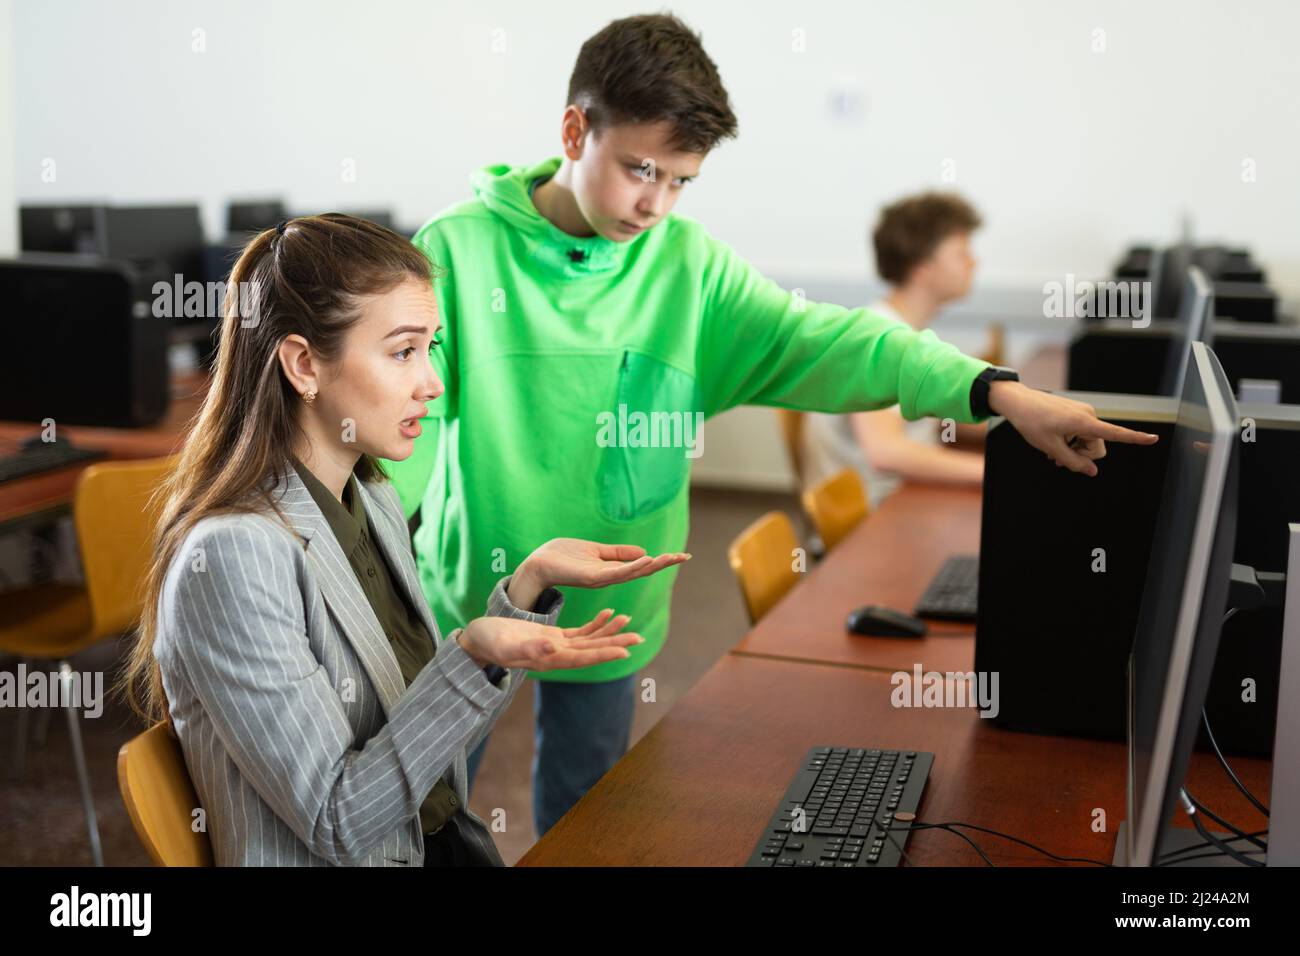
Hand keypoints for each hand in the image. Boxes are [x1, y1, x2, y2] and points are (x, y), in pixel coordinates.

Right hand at [457, 608, 642, 671]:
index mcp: (549, 659)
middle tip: (639, 638)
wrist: (478, 640)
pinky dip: (595, 624)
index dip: (603, 654)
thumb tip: (552, 647)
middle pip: (592, 650)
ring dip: (610, 632)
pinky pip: (580, 632)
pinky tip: (609, 613)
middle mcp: (557, 655)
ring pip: (589, 641)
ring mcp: (556, 646)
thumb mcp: (507, 644)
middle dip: (615, 644)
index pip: (582, 658)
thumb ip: (529, 648)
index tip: (625, 652)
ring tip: (629, 622)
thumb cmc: (489, 642)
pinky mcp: (553, 636)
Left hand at [508, 538, 690, 608]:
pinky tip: (647, 558)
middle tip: (685, 556)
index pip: (641, 565)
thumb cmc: (562, 556)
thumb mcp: (594, 550)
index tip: (682, 555)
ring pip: (633, 572)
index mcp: (610, 570)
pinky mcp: (591, 577)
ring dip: (653, 564)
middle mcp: (609, 577)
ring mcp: (601, 578)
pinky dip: (633, 566)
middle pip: (642, 570)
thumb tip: (643, 551)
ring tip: (670, 557)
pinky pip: (616, 572)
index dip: (661, 561)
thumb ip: (616, 553)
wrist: (537, 564)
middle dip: (664, 564)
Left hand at [987, 380, 1158, 475]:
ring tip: (1052, 452)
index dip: (1135, 438)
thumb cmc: (1032, 423)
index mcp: (1084, 423)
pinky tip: (1055, 443)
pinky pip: (1082, 433)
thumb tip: (1093, 472)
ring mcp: (1083, 413)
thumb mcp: (1050, 448)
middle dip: (1082, 456)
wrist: (1018, 402)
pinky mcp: (1077, 413)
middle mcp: (1088, 415)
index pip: (1115, 433)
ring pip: (1089, 442)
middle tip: (1058, 460)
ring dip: (1074, 450)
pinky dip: (1071, 441)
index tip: (1154, 439)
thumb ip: (1073, 462)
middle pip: (1097, 447)